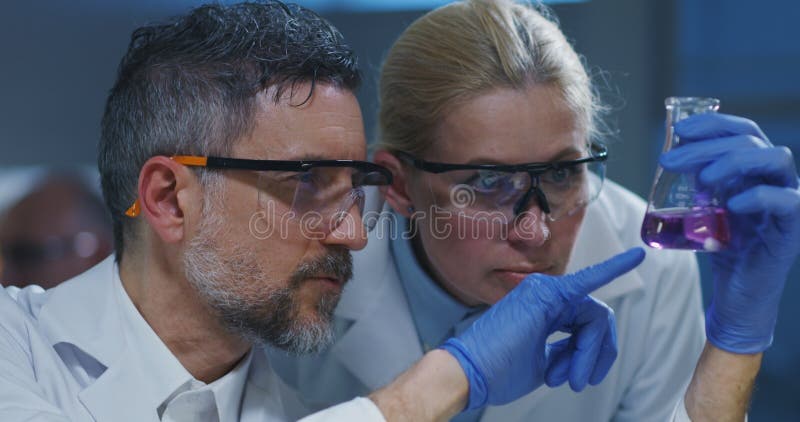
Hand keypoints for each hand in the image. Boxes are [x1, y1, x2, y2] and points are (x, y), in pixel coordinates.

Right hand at [440, 248, 644, 410]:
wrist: (468, 373)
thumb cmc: (497, 371)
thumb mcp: (542, 364)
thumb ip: (565, 351)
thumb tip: (583, 355)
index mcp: (543, 307)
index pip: (584, 323)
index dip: (594, 349)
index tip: (600, 366)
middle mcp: (545, 293)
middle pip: (595, 321)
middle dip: (594, 355)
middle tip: (577, 381)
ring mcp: (545, 290)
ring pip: (595, 318)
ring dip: (590, 352)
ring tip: (570, 377)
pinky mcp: (547, 295)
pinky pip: (589, 281)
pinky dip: (614, 268)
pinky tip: (635, 258)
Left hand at [661, 113, 799, 353]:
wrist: (736, 293)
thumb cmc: (721, 246)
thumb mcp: (701, 206)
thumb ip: (694, 182)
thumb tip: (672, 154)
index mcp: (753, 169)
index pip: (742, 131)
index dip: (713, 124)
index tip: (680, 129)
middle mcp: (774, 178)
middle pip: (750, 142)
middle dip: (707, 146)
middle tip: (671, 160)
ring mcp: (787, 200)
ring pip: (776, 159)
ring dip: (735, 161)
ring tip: (703, 179)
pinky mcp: (792, 227)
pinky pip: (786, 201)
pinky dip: (757, 196)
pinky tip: (731, 204)